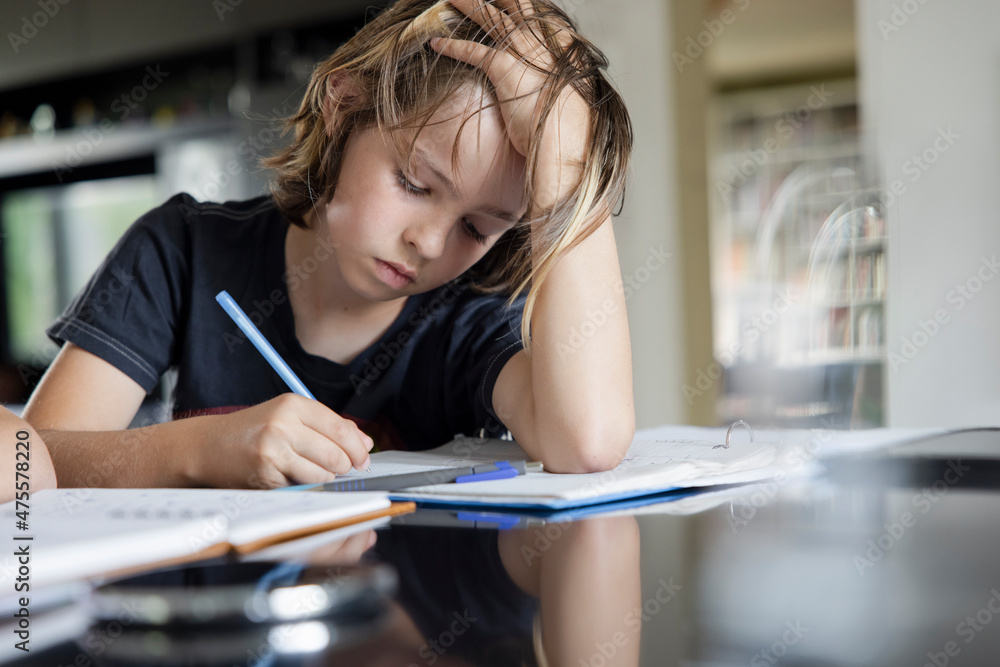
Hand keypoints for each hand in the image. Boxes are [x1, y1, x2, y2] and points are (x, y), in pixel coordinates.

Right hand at [197, 394, 374, 488]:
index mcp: (293, 404)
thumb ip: (329, 427)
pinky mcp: (265, 474)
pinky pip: (301, 487)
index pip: (341, 428)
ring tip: (312, 472)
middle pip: (336, 454)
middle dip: (345, 467)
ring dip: (325, 479)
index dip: (358, 448)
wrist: (208, 446)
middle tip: (341, 470)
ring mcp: (273, 450)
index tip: (363, 459)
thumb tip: (366, 443)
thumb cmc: (253, 431)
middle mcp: (283, 424)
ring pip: (322, 474)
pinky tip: (290, 478)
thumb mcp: (289, 417)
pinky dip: (303, 487)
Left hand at [429, 0, 589, 165]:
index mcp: (561, 49)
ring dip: (468, 5)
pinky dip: (452, 46)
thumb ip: (558, 89)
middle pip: (515, 7)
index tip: (510, 0)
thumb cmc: (570, 128)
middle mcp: (542, 43)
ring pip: (491, 18)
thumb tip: (554, 97)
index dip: (522, 6)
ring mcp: (522, 52)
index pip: (539, 17)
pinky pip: (472, 51)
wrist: (565, 139)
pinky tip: (436, 42)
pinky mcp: (502, 68)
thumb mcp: (570, 101)